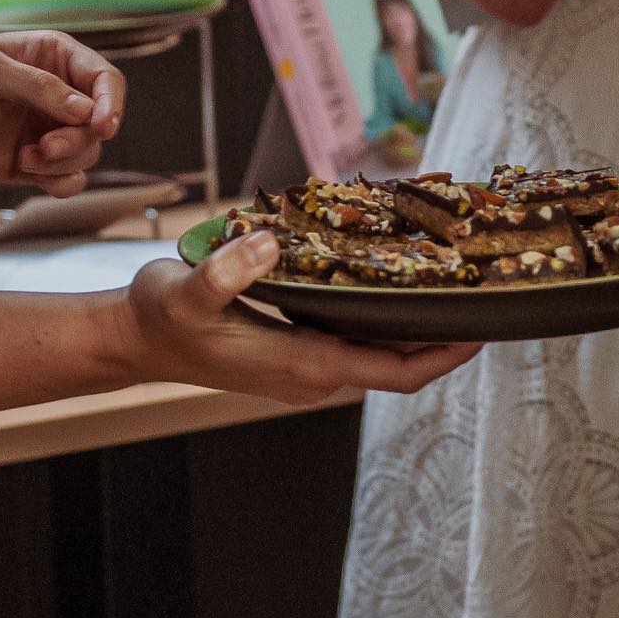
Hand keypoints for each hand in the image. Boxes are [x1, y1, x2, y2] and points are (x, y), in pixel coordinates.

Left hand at [0, 33, 123, 195]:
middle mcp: (57, 94)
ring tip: (24, 157)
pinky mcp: (35, 164)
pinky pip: (70, 179)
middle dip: (80, 138)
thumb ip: (38, 86)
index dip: (111, 102)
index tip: (102, 126)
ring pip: (88, 152)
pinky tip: (26, 169)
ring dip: (63, 161)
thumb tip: (86, 111)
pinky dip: (58, 182)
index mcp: (51, 57)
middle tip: (47, 146)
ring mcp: (47, 129)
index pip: (104, 77)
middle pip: (101, 120)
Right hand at [114, 232, 480, 405]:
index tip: (482, 330)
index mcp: (303, 364)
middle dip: (445, 335)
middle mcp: (314, 372)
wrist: (132, 341)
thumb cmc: (159, 318)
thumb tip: (268, 245)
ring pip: (380, 349)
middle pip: (400, 362)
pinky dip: (385, 315)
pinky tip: (399, 279)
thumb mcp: (184, 290)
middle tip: (486, 290)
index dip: (444, 355)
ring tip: (456, 280)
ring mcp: (308, 364)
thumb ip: (225, 271)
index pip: (395, 371)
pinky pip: (358, 338)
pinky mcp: (299, 349)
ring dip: (418, 324)